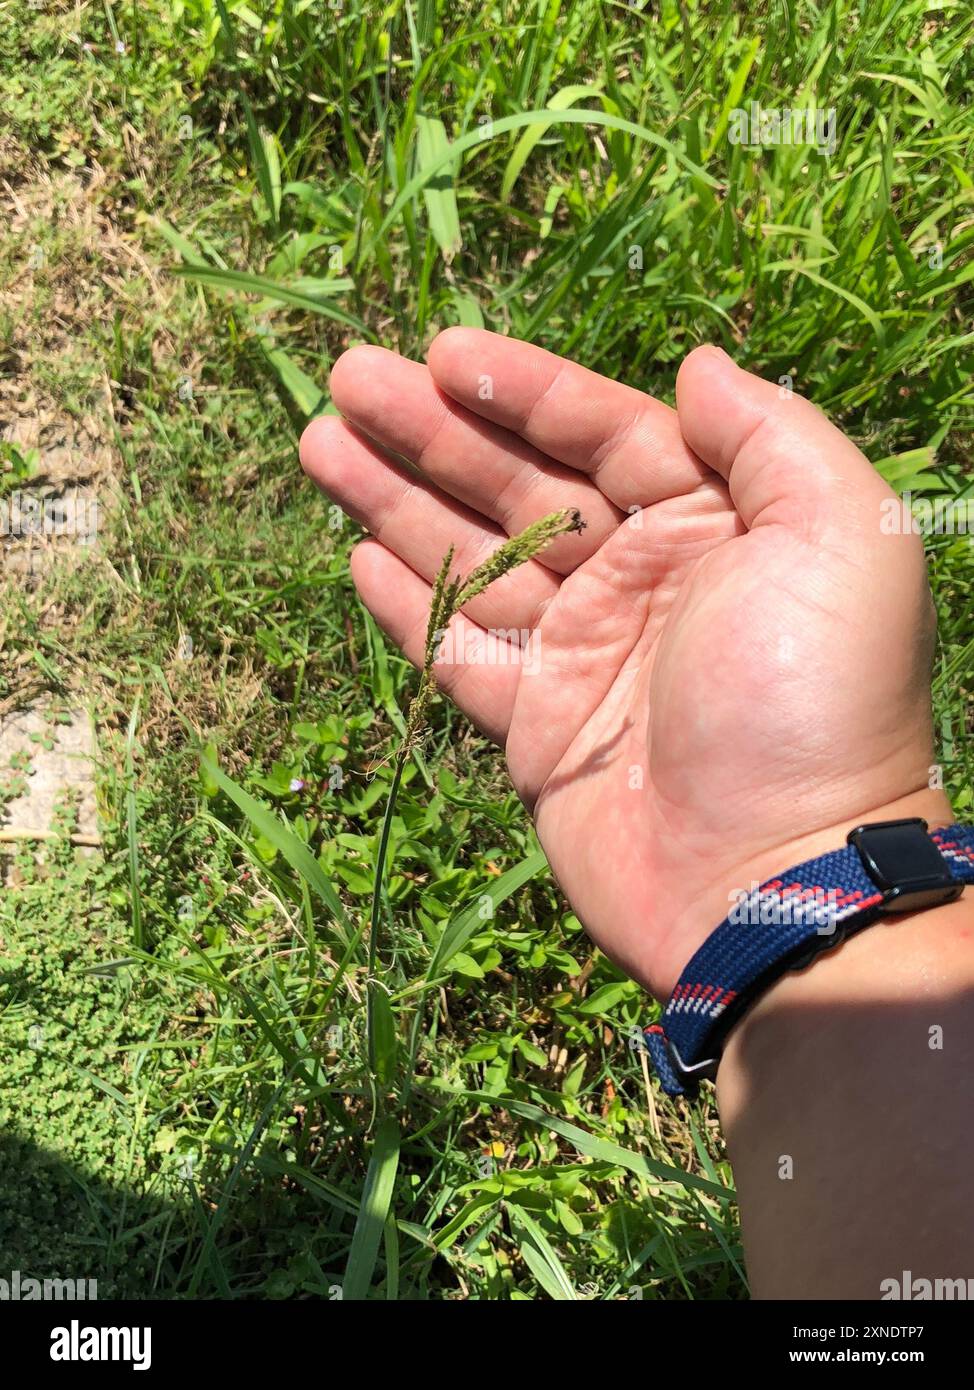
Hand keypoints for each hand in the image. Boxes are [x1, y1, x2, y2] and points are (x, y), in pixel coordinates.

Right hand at [300, 330, 946, 997]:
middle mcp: (640, 580)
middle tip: (349, 378)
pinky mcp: (536, 727)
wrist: (772, 877)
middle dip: (434, 429)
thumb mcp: (840, 539)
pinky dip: (408, 608)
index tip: (441, 350)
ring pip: (471, 561)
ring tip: (319, 444)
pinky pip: (458, 653)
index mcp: (712, 525)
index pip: (604, 432)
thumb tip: (699, 365)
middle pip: (519, 485)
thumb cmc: (809, 699)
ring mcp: (583, 655)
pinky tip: (354, 555)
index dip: (522, 388)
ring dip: (396, 501)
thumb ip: (773, 436)